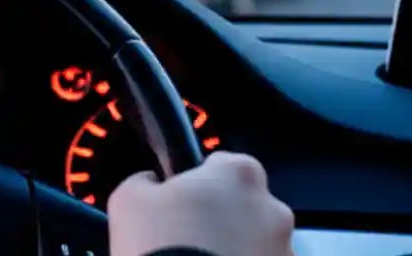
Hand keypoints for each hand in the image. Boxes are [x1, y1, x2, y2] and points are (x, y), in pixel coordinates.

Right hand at [108, 151, 293, 255]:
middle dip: (218, 220)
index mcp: (238, 173)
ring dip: (233, 249)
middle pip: (242, 205)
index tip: (180, 202)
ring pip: (254, 242)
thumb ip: (144, 181)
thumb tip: (149, 184)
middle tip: (184, 239)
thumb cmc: (161, 250)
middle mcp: (271, 208)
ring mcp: (282, 250)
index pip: (220, 165)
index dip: (196, 184)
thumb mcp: (129, 200)